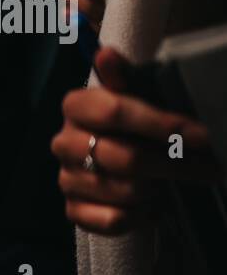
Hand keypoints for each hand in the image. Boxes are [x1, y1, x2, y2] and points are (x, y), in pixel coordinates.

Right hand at [52, 47, 219, 234]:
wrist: (128, 165)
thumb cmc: (138, 126)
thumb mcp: (140, 97)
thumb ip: (126, 76)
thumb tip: (105, 54)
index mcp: (77, 107)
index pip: (114, 112)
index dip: (161, 124)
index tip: (201, 134)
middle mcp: (65, 142)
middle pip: (125, 158)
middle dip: (174, 165)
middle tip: (209, 167)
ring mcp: (67, 178)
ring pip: (124, 191)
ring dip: (158, 190)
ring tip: (170, 183)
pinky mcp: (73, 210)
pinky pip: (113, 220)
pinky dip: (141, 216)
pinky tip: (151, 205)